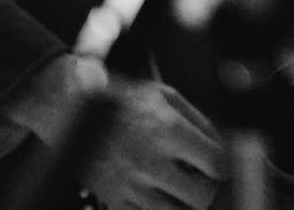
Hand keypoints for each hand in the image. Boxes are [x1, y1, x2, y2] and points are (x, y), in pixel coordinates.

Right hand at [7, 56, 223, 209]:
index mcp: (169, 131)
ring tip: (182, 189)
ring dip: (184, 203)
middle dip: (207, 188)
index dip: (222, 165)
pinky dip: (156, 208)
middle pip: (200, 196)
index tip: (219, 164)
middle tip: (203, 179)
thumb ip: (197, 120)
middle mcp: (152, 162)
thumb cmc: (119, 99)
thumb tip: (219, 142)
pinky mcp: (114, 199)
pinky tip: (158, 194)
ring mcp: (132, 185)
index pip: (215, 164)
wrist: (71, 110)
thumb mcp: (165, 95)